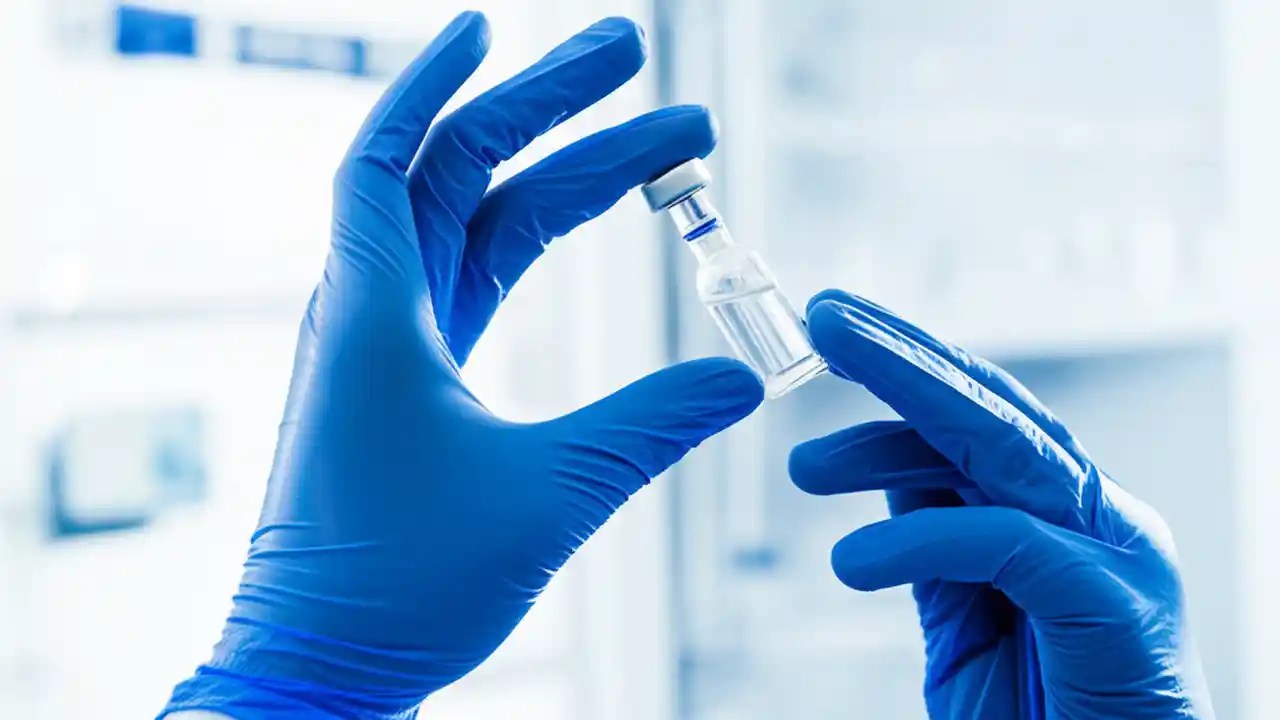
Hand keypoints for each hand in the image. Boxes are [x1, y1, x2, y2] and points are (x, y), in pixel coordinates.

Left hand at [160, 13, 761, 718]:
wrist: (322, 668)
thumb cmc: (403, 583)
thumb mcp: (550, 494)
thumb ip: (653, 425)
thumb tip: (745, 380)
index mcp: (377, 314)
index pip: (391, 155)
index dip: (435, 80)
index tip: (488, 24)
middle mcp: (375, 315)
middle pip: (459, 174)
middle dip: (550, 112)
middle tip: (636, 65)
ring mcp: (393, 352)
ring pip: (478, 231)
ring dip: (557, 179)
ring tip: (655, 147)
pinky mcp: (412, 393)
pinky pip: (473, 287)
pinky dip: (525, 245)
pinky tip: (569, 225)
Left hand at [788, 290, 1213, 718]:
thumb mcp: (970, 627)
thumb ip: (941, 552)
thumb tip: (894, 479)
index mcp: (1059, 514)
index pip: (977, 415)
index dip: (904, 370)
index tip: (828, 339)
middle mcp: (1094, 516)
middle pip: (991, 407)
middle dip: (902, 356)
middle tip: (824, 318)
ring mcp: (1116, 552)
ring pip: (1005, 447)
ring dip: (908, 415)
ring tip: (806, 458)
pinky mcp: (1117, 606)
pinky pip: (1009, 543)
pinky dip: (923, 541)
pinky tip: (850, 562)